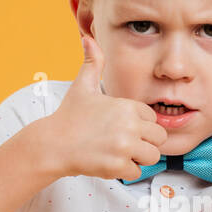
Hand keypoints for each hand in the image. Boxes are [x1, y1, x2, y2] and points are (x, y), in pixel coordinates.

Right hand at [42, 34, 167, 179]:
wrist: (52, 144)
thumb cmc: (69, 117)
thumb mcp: (82, 86)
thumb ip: (92, 62)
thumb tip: (88, 38)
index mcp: (127, 106)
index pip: (153, 118)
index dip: (141, 125)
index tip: (123, 128)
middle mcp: (130, 125)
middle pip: (159, 138)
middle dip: (145, 142)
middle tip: (124, 143)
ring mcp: (125, 147)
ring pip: (152, 156)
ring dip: (138, 158)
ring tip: (118, 153)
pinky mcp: (118, 166)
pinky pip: (137, 172)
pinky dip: (125, 171)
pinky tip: (109, 162)